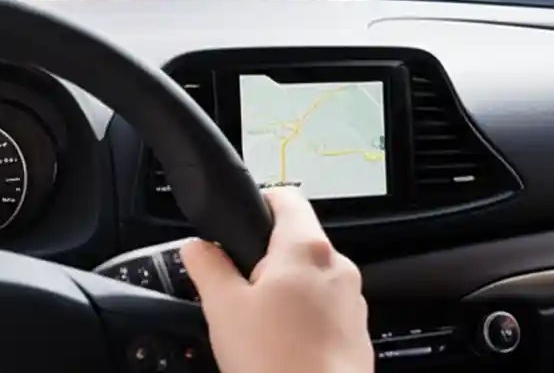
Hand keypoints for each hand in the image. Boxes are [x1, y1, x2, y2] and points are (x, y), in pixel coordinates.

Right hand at [182, 188, 371, 372]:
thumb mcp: (223, 308)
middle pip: (296, 242)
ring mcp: (353, 302)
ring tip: (257, 325)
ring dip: (284, 291)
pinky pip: (324, 311)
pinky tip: (279, 346)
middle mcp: (338, 268)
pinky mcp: (357, 334)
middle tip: (236, 289)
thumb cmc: (277, 363)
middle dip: (264, 259)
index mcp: (306, 249)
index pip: (286, 196)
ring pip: (310, 279)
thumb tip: (197, 248)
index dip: (259, 201)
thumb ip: (207, 266)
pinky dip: (302, 319)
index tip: (241, 220)